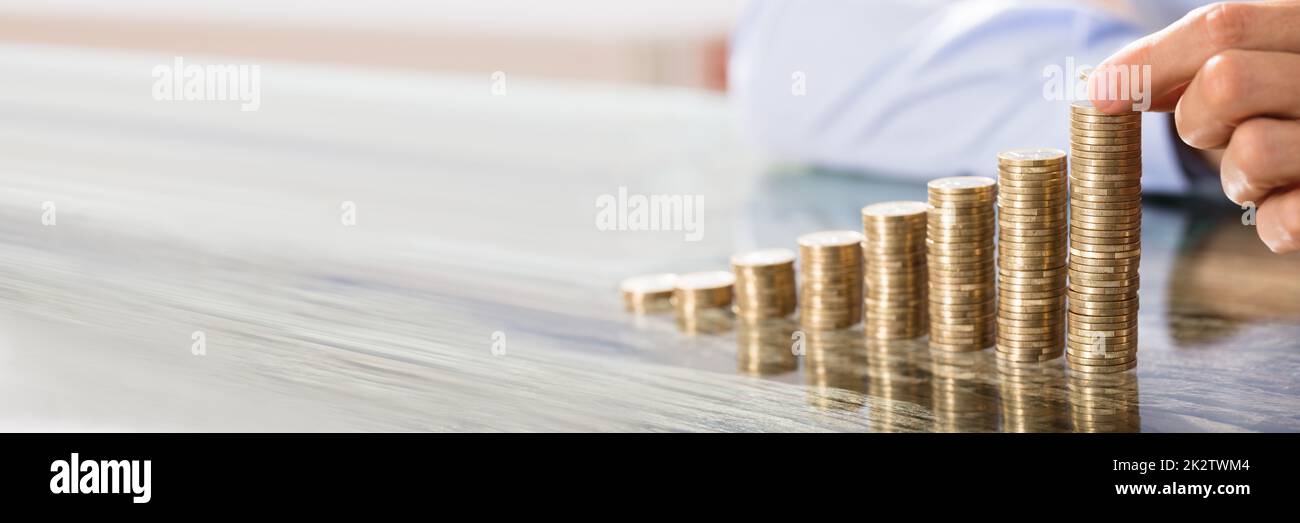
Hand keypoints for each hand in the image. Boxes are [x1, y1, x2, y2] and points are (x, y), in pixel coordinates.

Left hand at [1089, 1, 1299, 252]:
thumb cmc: (1292, 108)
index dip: (1149, 61)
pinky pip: (1279, 220)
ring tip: (1267, 173)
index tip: (1101, 93)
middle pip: (1226, 82)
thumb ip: (1200, 63)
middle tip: (1216, 133)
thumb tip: (1106, 87)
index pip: (1222, 27)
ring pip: (1252, 151)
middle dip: (1197, 118)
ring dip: (1239, 175)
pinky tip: (1289, 203)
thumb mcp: (1263, 65)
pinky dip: (1270, 221)